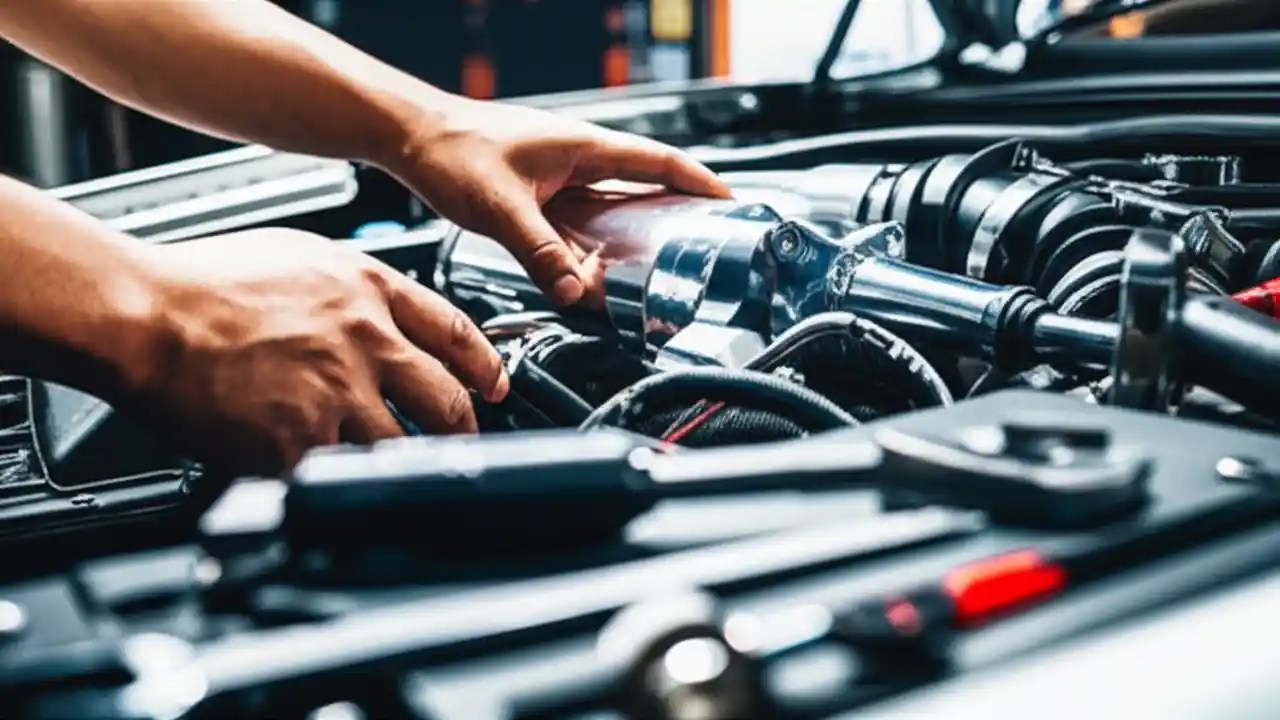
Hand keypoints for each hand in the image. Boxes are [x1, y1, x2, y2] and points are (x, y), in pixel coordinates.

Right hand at [121, 229, 506, 475]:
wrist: (147, 315)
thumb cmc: (204, 283)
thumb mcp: (301, 257)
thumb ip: (355, 291)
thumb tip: (386, 317)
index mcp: (370, 293)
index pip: (457, 333)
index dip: (485, 367)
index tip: (493, 385)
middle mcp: (367, 344)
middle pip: (448, 401)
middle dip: (462, 430)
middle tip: (459, 442)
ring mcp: (338, 397)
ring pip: (402, 449)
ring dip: (403, 464)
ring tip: (395, 472)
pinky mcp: (301, 443)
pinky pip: (338, 477)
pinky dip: (339, 485)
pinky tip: (332, 483)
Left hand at [386, 97, 731, 304]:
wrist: (411, 138)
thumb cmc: (451, 149)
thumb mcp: (499, 206)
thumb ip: (539, 251)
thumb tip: (573, 289)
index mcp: (584, 147)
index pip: (661, 161)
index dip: (701, 183)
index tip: (731, 205)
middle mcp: (580, 159)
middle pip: (646, 188)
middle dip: (677, 216)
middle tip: (703, 249)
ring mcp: (562, 177)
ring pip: (614, 210)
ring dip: (635, 237)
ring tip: (659, 269)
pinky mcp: (542, 195)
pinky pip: (583, 224)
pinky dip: (598, 246)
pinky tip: (599, 271)